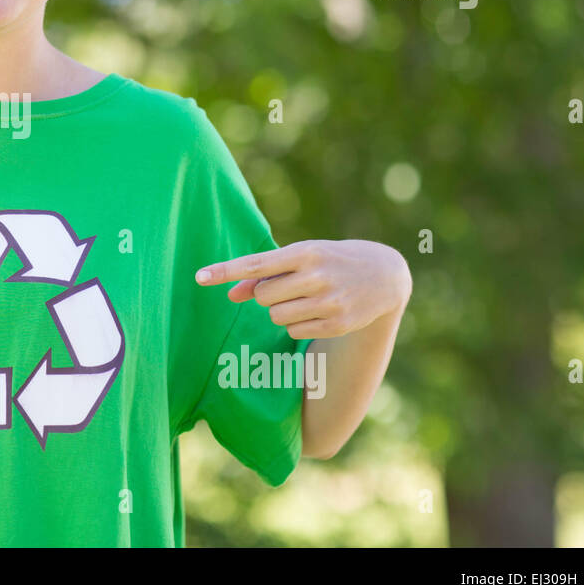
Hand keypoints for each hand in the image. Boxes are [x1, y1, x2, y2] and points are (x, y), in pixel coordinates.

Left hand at [195, 239, 410, 339]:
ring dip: (282, 310)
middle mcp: (317, 276)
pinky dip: (298, 324)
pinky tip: (319, 310)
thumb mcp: (301, 257)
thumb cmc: (330, 260)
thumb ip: (264, 274)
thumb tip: (230, 295)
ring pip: (276, 317)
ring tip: (306, 297)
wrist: (384, 274)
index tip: (199, 277)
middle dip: (268, 294)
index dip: (225, 271)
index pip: (255, 264)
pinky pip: (294, 331)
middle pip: (263, 296)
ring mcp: (329, 302)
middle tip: (290, 286)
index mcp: (305, 252)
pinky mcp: (338, 324)